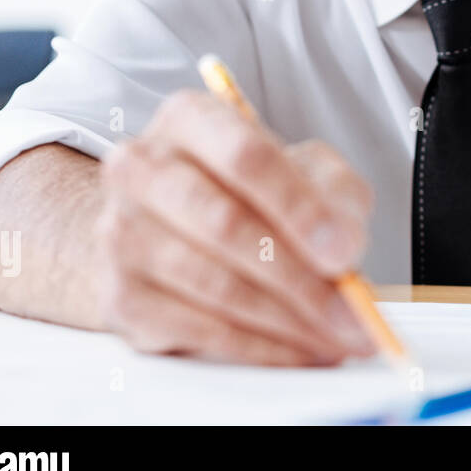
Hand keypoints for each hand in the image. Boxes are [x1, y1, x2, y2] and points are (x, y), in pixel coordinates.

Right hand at [96, 90, 374, 365]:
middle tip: (351, 313)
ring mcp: (120, 232)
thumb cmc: (251, 192)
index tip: (343, 251)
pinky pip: (196, 330)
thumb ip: (336, 195)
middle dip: (299, 277)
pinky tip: (296, 350)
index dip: (298, 207)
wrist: (171, 227)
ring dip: (285, 319)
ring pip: (212, 283)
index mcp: (190, 120)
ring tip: (335, 336)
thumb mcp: (307, 172)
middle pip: (224, 224)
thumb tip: (344, 245)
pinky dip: (257, 347)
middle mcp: (141, 168)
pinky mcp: (119, 294)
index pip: (244, 156)